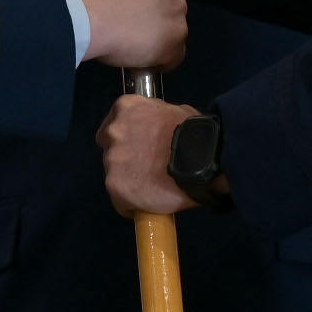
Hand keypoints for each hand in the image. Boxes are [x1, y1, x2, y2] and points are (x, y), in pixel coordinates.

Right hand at [69, 0, 185, 69]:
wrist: (88, 17)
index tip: (139, 4)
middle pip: (172, 1)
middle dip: (158, 13)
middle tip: (135, 25)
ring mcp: (178, 9)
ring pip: (175, 28)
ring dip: (159, 37)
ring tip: (135, 46)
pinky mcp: (176, 37)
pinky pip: (174, 54)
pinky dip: (161, 60)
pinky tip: (143, 62)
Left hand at [98, 95, 201, 215]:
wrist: (200, 159)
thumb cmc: (194, 133)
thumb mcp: (174, 110)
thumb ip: (156, 119)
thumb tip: (158, 129)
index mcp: (125, 108)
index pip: (114, 125)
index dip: (127, 138)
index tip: (139, 148)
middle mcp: (113, 132)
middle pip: (111, 150)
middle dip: (126, 159)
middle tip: (148, 167)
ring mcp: (112, 159)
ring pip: (115, 175)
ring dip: (130, 180)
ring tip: (154, 186)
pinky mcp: (115, 186)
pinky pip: (121, 200)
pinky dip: (133, 203)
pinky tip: (150, 202)